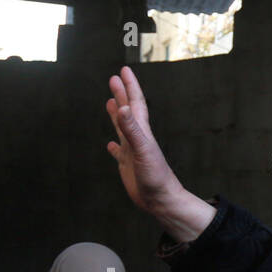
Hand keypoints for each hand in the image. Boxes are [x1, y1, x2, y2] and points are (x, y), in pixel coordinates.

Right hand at [105, 66, 214, 241]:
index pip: (135, 104)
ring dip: (116, 115)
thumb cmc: (156, 178)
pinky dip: (113, 146)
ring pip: (122, 129)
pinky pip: (118, 152)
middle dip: (121, 94)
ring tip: (110, 102)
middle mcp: (137, 139)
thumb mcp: (143, 151)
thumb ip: (132, 130)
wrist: (162, 201)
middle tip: (113, 78)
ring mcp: (132, 152)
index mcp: (142, 133)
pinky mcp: (128, 166)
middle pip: (128, 112)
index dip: (130, 87)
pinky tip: (109, 144)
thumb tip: (121, 108)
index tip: (123, 71)